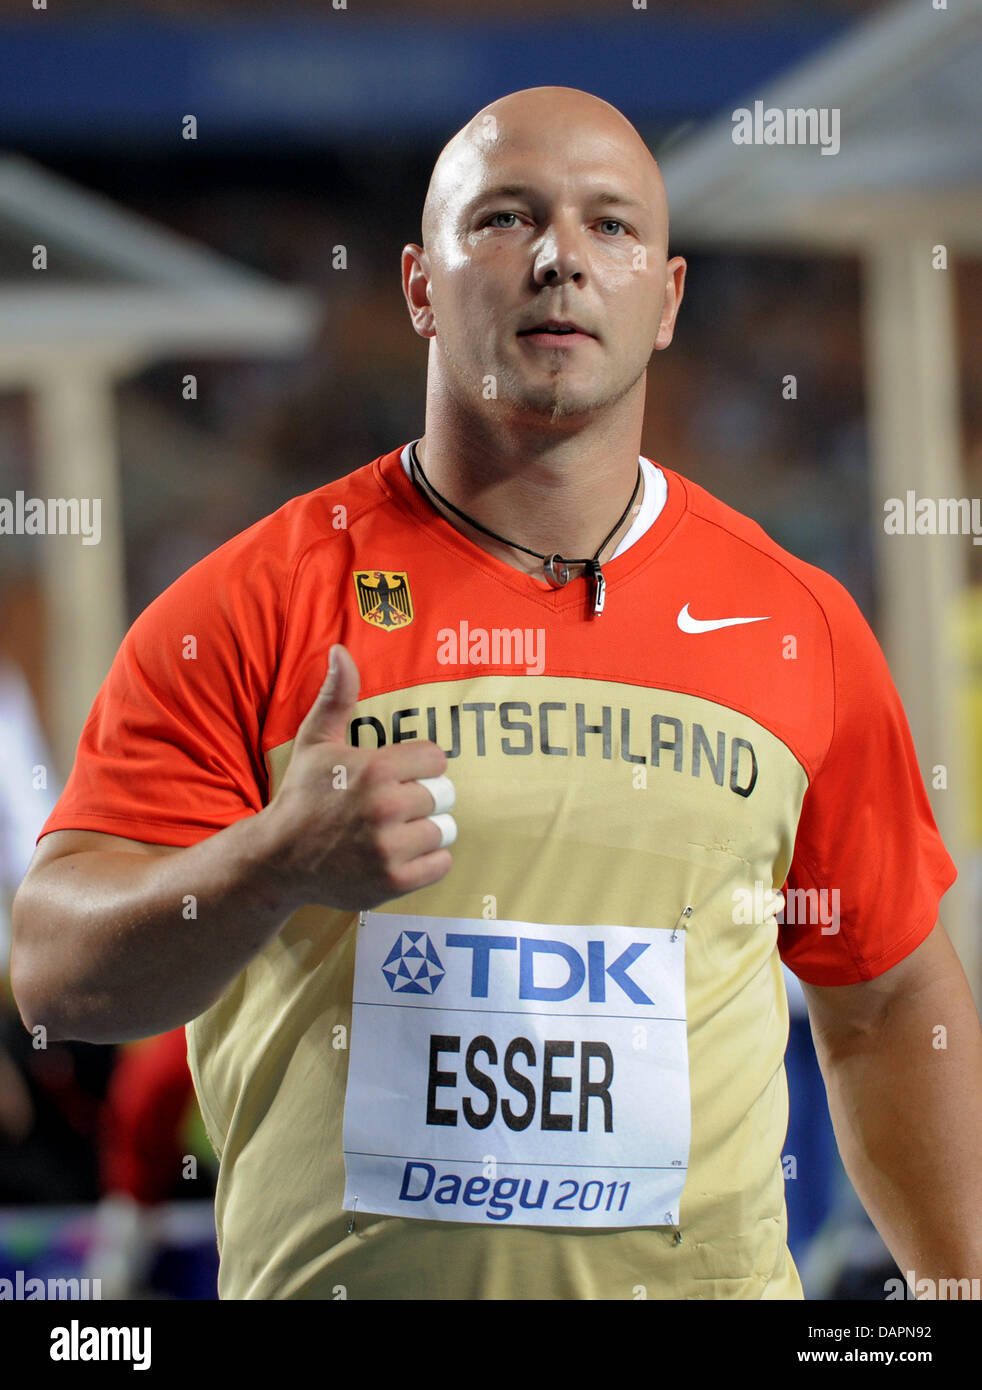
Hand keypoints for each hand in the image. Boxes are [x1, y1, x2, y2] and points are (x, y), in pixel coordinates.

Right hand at [264, 644, 454, 910]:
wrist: (278, 860)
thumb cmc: (303, 795)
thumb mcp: (316, 741)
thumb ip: (337, 696)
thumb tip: (340, 650)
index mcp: (375, 769)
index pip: (437, 759)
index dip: (420, 766)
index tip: (397, 775)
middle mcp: (385, 807)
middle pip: (444, 795)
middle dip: (422, 799)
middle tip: (393, 807)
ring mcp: (390, 847)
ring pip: (444, 830)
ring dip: (425, 832)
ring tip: (395, 831)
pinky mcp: (393, 881)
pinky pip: (442, 864)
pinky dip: (428, 862)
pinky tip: (400, 854)